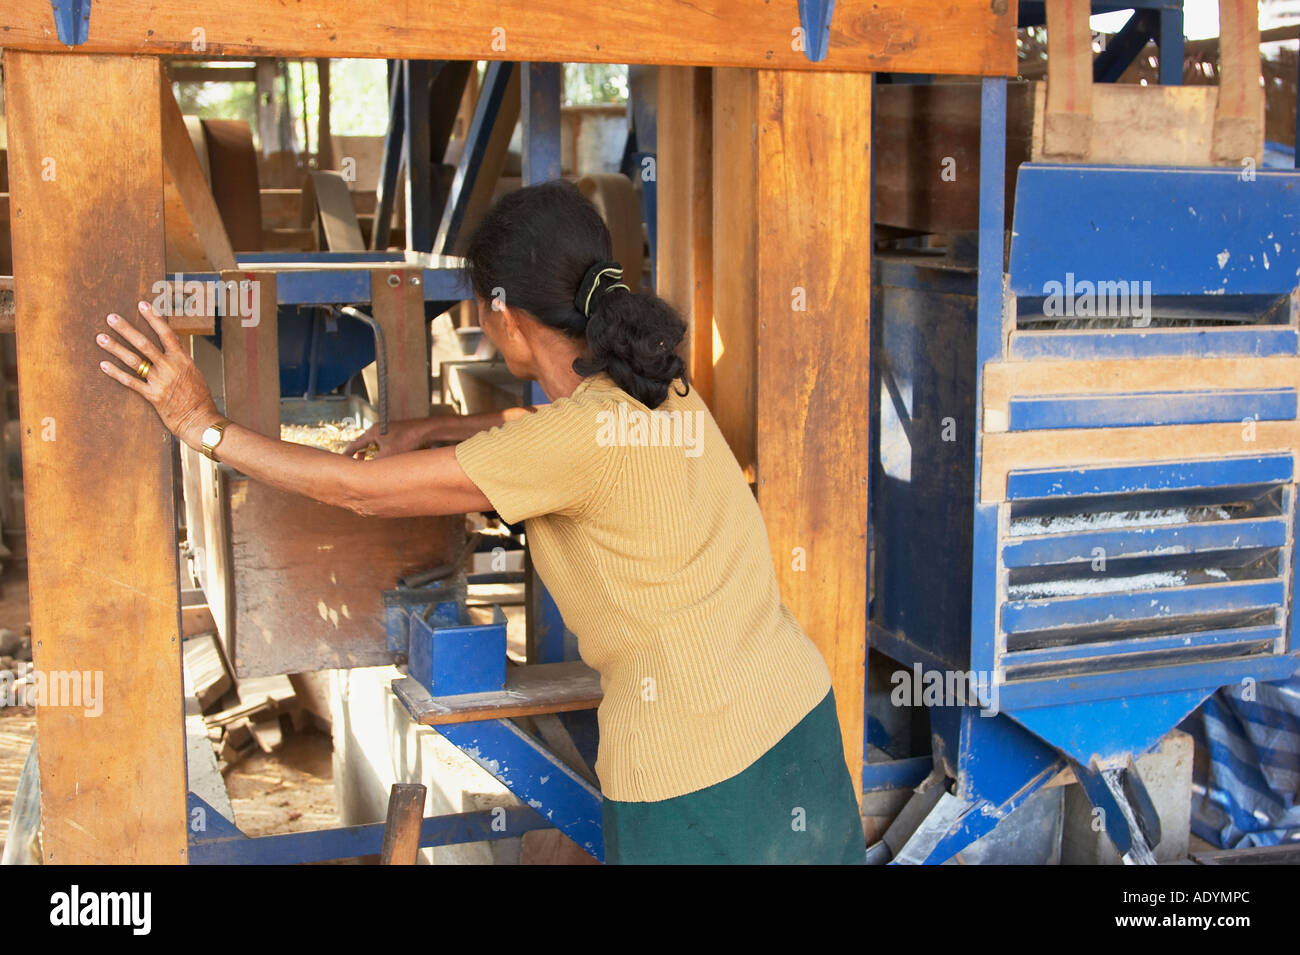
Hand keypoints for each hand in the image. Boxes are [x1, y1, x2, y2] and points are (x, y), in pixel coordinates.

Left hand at [96, 301, 221, 449]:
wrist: (200, 420)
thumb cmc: (199, 398)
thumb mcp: (194, 373)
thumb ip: (179, 358)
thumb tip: (170, 343)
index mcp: (182, 360)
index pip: (166, 333)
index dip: (154, 318)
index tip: (142, 304)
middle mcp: (170, 368)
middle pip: (144, 344)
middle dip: (126, 329)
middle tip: (111, 318)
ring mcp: (160, 382)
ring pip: (134, 361)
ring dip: (115, 348)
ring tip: (100, 338)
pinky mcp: (152, 396)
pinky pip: (130, 382)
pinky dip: (116, 373)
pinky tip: (104, 365)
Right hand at [342, 418, 433, 459]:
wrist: (427, 431)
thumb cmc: (408, 440)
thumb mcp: (388, 455)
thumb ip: (374, 464)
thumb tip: (364, 474)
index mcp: (372, 432)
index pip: (355, 445)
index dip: (347, 455)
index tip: (340, 462)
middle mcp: (379, 429)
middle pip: (364, 444)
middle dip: (360, 456)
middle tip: (355, 465)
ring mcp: (389, 430)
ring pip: (376, 445)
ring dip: (372, 455)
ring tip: (371, 464)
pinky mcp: (399, 433)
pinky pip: (386, 444)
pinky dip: (383, 453)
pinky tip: (389, 459)